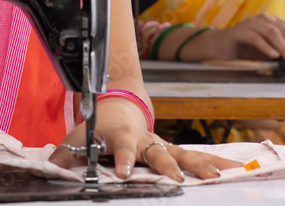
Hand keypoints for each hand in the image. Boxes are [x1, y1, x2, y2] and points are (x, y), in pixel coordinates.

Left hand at [48, 98, 239, 180]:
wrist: (118, 105)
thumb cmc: (98, 127)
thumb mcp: (78, 138)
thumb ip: (66, 155)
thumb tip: (51, 168)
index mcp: (122, 136)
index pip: (123, 148)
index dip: (123, 160)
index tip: (123, 173)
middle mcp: (146, 139)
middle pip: (159, 151)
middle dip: (168, 165)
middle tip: (178, 179)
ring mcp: (162, 143)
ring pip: (184, 153)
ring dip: (202, 164)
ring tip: (220, 176)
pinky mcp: (173, 149)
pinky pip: (196, 156)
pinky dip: (214, 162)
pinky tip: (233, 170)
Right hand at [202, 15, 284, 67]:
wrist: (220, 45)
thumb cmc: (245, 47)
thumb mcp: (267, 49)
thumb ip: (281, 51)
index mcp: (272, 21)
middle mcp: (263, 19)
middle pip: (284, 31)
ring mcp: (251, 24)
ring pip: (272, 33)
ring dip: (284, 48)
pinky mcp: (240, 31)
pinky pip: (255, 38)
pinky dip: (266, 47)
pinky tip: (273, 55)